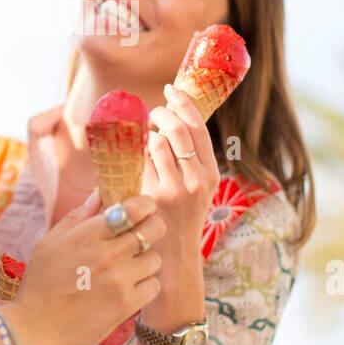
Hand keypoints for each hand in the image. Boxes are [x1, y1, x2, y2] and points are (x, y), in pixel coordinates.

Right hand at [9, 192, 163, 344]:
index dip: (145, 204)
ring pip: (155, 258)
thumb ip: (78, 216)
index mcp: (88, 234)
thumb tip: (100, 194)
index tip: (144, 208)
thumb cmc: (40, 283)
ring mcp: (119, 280)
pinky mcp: (126, 305)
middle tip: (144, 233)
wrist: (36, 328)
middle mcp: (108, 254)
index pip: (133, 208)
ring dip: (146, 259)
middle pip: (154, 229)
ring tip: (130, 266)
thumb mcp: (50, 242)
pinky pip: (153, 286)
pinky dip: (145, 285)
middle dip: (153, 226)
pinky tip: (129, 287)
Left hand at [144, 84, 219, 251]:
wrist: (175, 255)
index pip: (199, 127)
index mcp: (211, 173)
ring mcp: (174, 189)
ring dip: (146, 132)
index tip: (171, 89)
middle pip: (177, 129)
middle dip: (161, 112)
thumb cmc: (183, 216)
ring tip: (144, 135)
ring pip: (156, 143)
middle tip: (153, 112)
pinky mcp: (152, 197)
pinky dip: (134, 152)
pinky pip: (139, 162)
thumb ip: (190, 160)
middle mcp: (196, 179)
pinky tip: (133, 153)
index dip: (184, 103)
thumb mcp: (198, 189)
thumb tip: (171, 123)